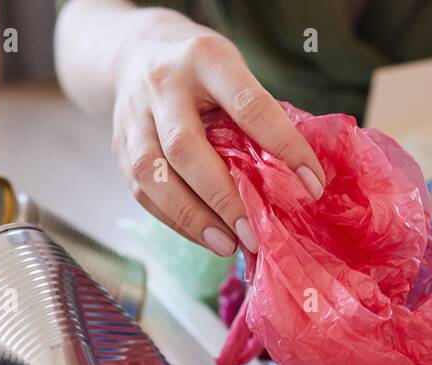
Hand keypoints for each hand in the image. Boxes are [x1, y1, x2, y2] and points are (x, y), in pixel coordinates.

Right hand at [110, 13, 325, 255]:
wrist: (135, 53)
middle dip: (222, 197)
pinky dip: (176, 220)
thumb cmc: (200, 71)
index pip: (249, 105)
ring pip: (153, 175)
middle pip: (185, 147)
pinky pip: (144, 193)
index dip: (283, 146)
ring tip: (227, 245)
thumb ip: (258, 114)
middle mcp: (163, 86)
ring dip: (192, 217)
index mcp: (205, 59)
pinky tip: (205, 236)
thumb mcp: (232, 71)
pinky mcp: (120, 148)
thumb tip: (296, 175)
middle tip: (253, 234)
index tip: (311, 185)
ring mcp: (134, 119)